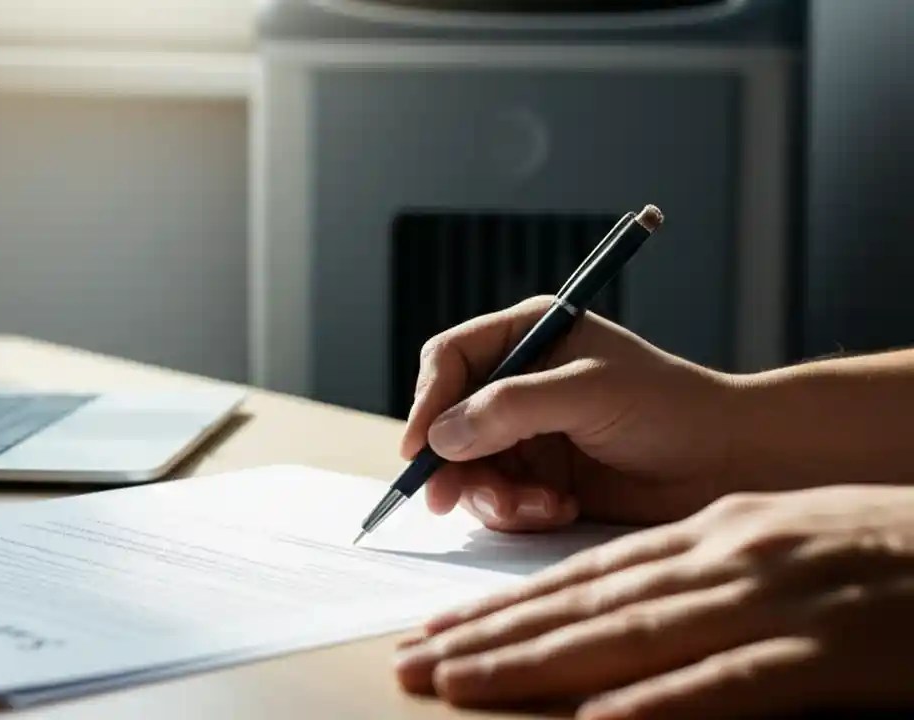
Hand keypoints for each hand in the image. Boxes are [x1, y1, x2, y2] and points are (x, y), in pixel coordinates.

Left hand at [394, 485, 913, 718]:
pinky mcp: (825, 658)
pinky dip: (660, 702)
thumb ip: (698, 571)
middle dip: (490, 635)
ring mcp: (771, 605)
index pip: (583, 572)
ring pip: (630, 636)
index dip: (505, 602)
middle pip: (584, 602)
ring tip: (462, 684)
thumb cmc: (882, 551)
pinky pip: (729, 683)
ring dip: (537, 662)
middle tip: (413, 662)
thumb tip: (622, 603)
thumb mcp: (776, 542)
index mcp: (712, 534)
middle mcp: (724, 559)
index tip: (440, 629)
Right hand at [403, 296, 737, 530]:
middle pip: (447, 419)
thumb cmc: (669, 408)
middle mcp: (518, 381)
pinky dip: (519, 511)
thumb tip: (440, 436)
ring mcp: (526, 432)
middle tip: (446, 500)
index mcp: (528, 335)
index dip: (427, 401)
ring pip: (468, 466)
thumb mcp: (587, 393)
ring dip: (492, 494)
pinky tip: (558, 509)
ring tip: (537, 506)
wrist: (728, 463)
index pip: (450, 359)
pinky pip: (498, 499)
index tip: (418, 447)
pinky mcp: (540, 477)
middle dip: (450, 462)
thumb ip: (511, 408)